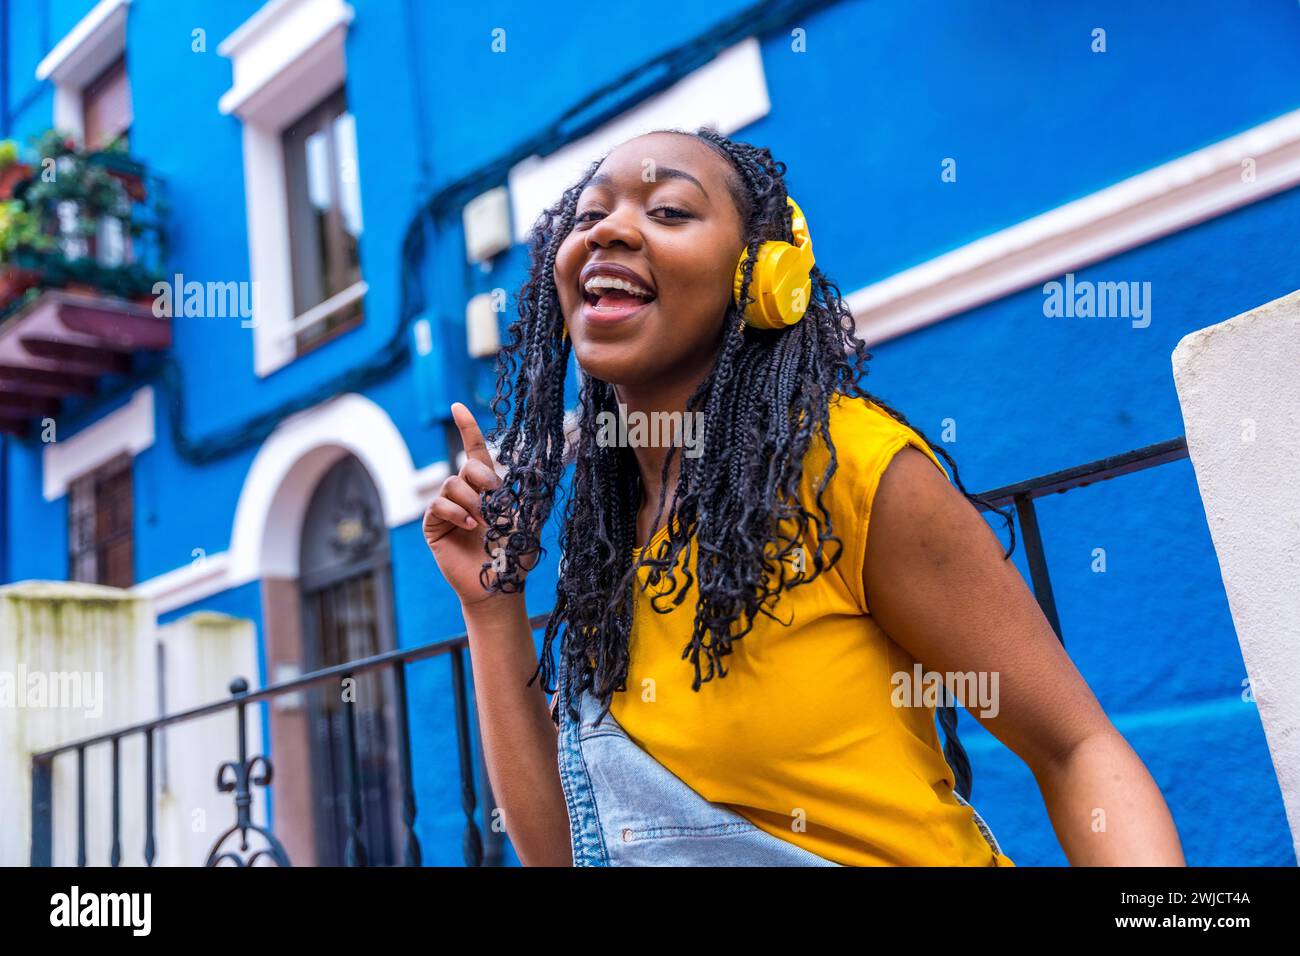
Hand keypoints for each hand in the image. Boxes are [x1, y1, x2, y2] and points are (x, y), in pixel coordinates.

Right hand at [422, 402, 532, 606]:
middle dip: (482, 477)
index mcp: (487, 489)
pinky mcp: (434, 526)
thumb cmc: (514, 557)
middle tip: (496, 498)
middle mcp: (466, 494)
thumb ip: (531, 497)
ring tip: (484, 522)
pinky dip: (456, 512)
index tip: (457, 407)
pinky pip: (439, 505)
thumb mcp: (528, 523)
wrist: (499, 586)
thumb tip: (541, 468)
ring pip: (451, 484)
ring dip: (471, 500)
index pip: (474, 451)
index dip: (467, 428)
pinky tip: (470, 526)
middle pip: (466, 467)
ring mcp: (448, 509)